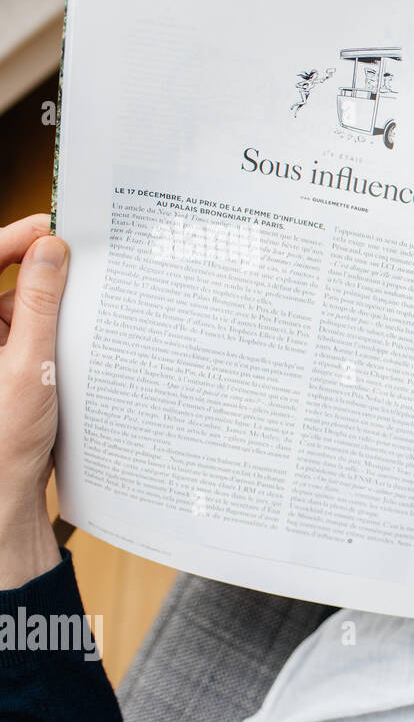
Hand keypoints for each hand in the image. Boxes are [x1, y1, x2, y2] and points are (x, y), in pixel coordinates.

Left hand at [0, 215, 67, 589]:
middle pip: (5, 285)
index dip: (16, 239)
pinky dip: (55, 335)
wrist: (2, 494)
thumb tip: (52, 250)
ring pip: (22, 311)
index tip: (53, 227)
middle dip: (44, 275)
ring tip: (96, 310)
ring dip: (55, 311)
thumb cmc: (4, 437)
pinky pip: (29, 337)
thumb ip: (42, 303)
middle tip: (87, 262)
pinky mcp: (4, 369)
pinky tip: (84, 340)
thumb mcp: (30, 363)